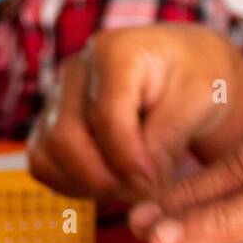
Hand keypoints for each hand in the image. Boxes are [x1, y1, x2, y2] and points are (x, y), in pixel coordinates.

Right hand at [28, 25, 240, 200]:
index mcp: (114, 52)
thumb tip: (138, 181)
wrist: (183, 75)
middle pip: (64, 137)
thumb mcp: (199, 102)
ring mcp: (57, 99)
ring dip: (85, 184)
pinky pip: (43, 165)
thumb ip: (167, 139)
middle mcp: (76, 71)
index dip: (127, 159)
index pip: (105, 116)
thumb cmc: (194, 81)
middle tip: (140, 191)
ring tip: (128, 186)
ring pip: (47, 155)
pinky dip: (71, 184)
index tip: (152, 182)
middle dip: (102, 177)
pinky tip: (108, 183)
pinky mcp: (49, 125)